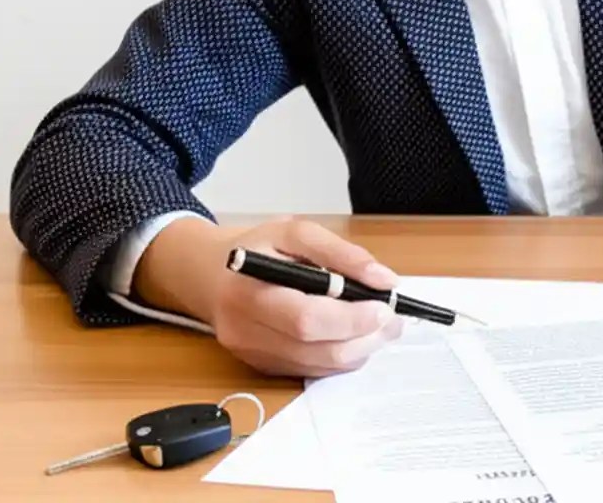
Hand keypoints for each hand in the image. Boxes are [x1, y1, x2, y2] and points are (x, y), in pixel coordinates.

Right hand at [135, 217, 403, 376]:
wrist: (209, 273)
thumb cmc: (256, 248)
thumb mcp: (295, 231)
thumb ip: (340, 253)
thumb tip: (382, 279)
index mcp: (247, 291)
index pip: (305, 319)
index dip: (352, 318)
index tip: (385, 306)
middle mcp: (244, 331)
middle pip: (316, 349)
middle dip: (365, 337)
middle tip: (392, 318)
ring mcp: (252, 355)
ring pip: (320, 366)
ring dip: (360, 349)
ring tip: (379, 325)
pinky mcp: (263, 367)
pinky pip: (312, 370)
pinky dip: (341, 356)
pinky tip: (353, 334)